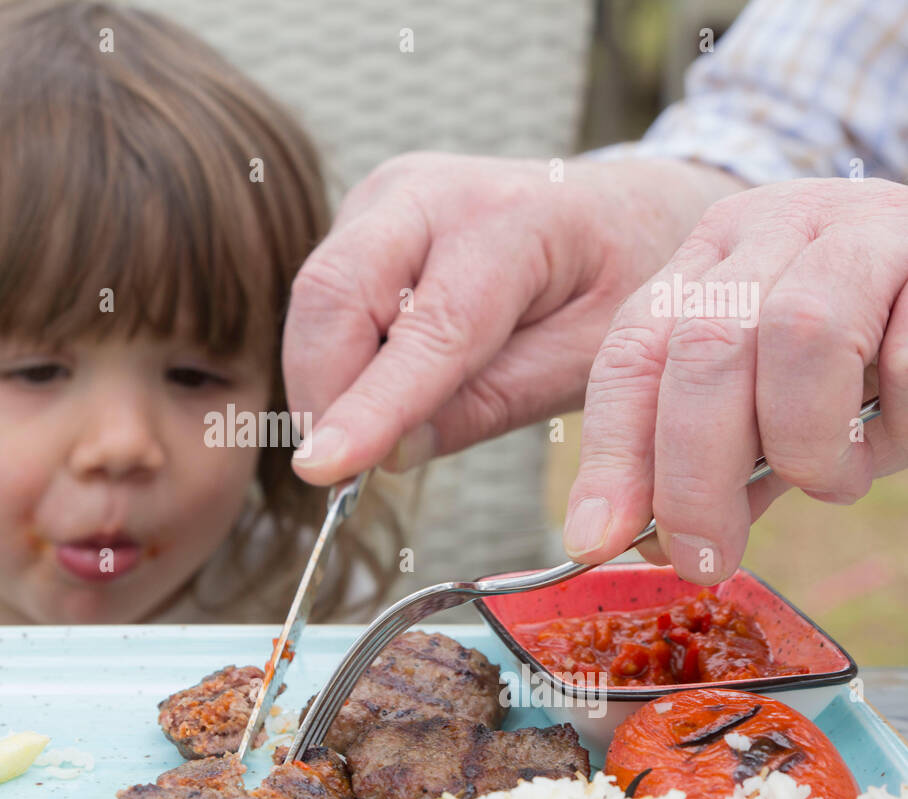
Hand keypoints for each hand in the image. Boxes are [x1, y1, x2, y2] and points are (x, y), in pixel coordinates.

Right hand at [282, 151, 744, 484]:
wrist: (624, 210)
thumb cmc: (621, 287)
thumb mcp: (587, 362)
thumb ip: (491, 406)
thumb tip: (389, 455)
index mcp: (513, 218)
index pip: (426, 330)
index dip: (369, 406)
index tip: (322, 468)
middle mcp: (430, 189)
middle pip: (332, 292)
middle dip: (322, 390)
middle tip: (342, 466)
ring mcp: (385, 197)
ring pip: (314, 297)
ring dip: (326, 377)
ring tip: (375, 426)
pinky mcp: (360, 218)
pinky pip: (321, 299)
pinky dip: (335, 357)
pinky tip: (381, 381)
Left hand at [565, 177, 907, 583]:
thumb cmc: (878, 359)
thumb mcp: (784, 409)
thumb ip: (720, 465)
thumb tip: (653, 544)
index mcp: (712, 261)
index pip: (633, 353)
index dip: (611, 454)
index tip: (596, 539)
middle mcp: (773, 226)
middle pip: (702, 347)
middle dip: (691, 473)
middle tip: (704, 558)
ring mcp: (858, 225)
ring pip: (797, 331)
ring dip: (804, 441)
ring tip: (830, 480)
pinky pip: (906, 348)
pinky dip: (898, 413)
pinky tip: (904, 421)